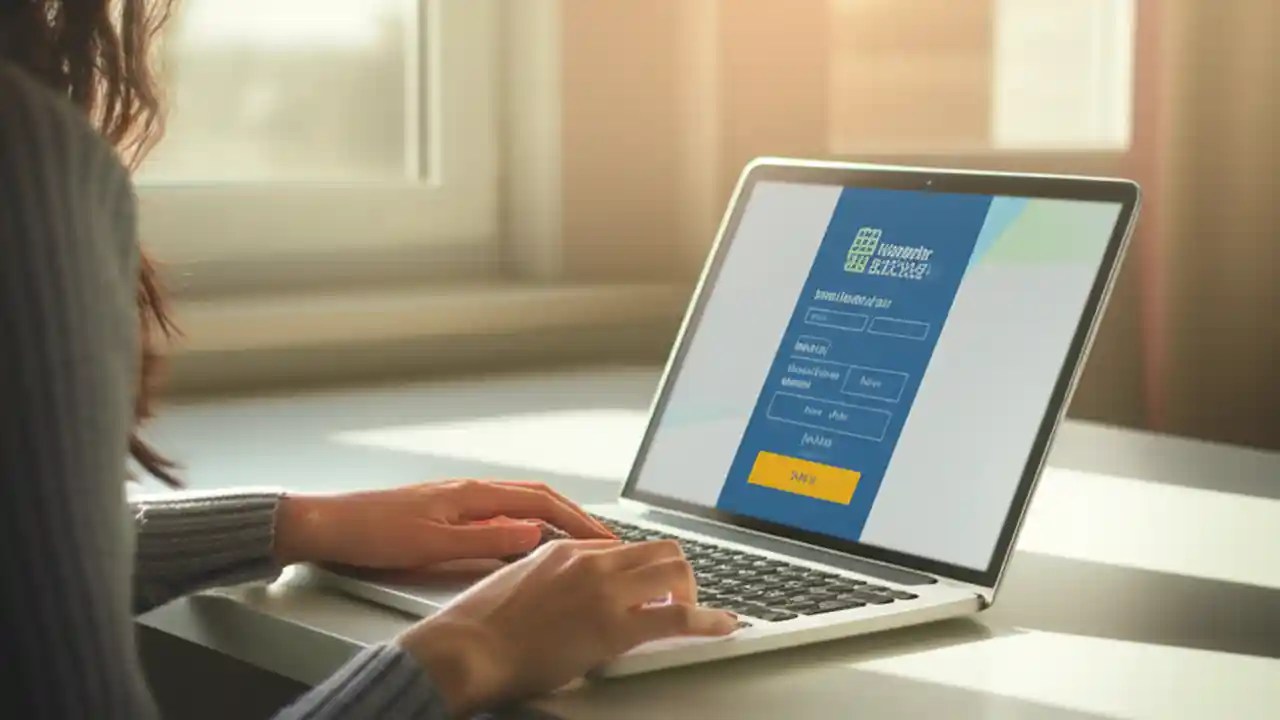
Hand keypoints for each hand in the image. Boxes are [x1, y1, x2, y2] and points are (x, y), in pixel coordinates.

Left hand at [273, 480, 613, 569]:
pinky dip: (525, 524)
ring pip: (519, 504)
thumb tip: (534, 534)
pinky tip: (525, 543)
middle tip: (601, 538)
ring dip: (551, 519)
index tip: (603, 537)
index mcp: (472, 494)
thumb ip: (487, 539)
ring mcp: (458, 498)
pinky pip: (500, 514)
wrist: (329, 526)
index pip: (540, 502)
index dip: (577, 519)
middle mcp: (470, 490)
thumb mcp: (435, 544)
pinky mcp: (447, 511)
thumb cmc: (373, 534)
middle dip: (573, 515)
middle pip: (536, 497)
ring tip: (575, 542)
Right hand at [396, 540, 736, 715]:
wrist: (466, 649)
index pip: (623, 547)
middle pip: (658, 549)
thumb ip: (549, 581)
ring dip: (691, 592)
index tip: (649, 586)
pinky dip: (709, 621)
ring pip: (674, 571)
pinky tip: (723, 627)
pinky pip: (677, 617)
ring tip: (693, 613)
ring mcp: (604, 591)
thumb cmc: (479, 627)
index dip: (641, 570)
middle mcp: (590, 561)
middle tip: (677, 598)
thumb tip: (565, 594)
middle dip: (677, 573)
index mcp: (565, 551)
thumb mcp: (516, 585)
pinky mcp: (614, 627)